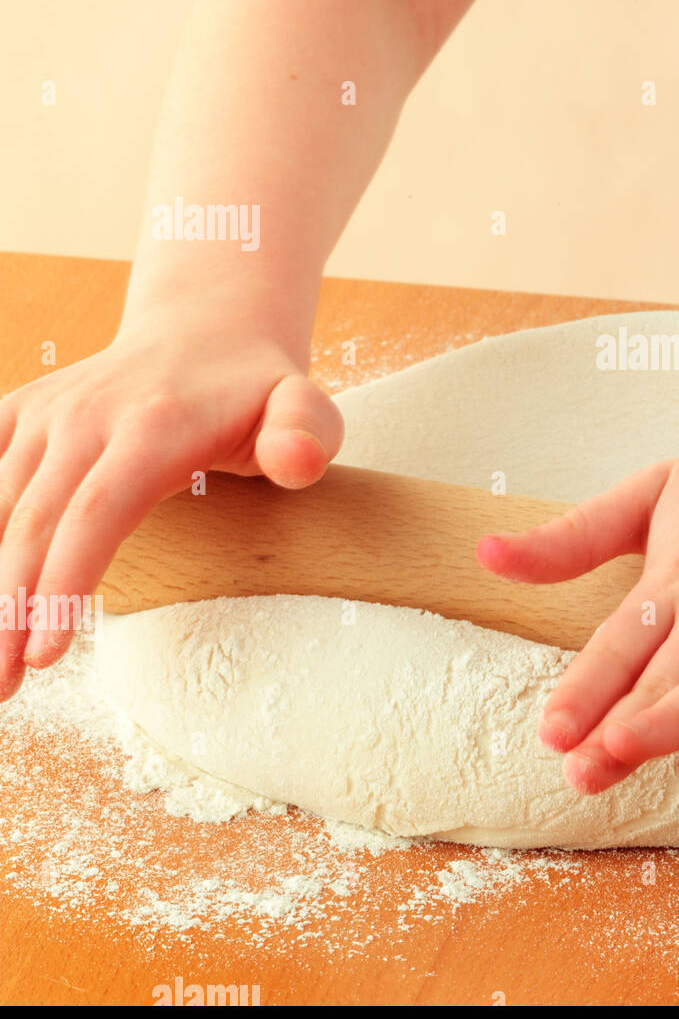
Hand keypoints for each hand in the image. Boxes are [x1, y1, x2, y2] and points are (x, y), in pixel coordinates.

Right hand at [0, 306, 342, 696]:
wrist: (207, 330)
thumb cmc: (258, 390)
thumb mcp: (305, 406)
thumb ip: (308, 432)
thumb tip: (297, 463)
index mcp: (155, 423)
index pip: (98, 510)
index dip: (65, 581)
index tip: (46, 654)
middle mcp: (86, 416)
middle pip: (31, 523)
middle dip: (7, 610)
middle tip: (3, 688)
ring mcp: (46, 415)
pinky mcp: (18, 415)